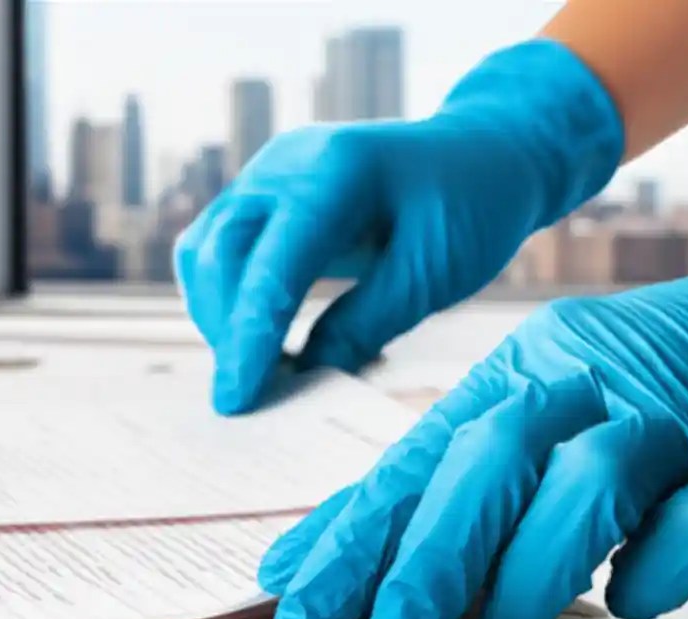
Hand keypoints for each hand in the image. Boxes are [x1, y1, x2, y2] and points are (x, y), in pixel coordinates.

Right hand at [174, 39, 623, 414]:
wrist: (483, 152)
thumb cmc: (472, 207)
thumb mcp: (434, 274)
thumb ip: (363, 325)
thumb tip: (297, 380)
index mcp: (337, 171)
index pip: (271, 264)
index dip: (249, 337)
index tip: (235, 399)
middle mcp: (285, 163)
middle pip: (218, 255)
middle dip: (227, 330)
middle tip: (253, 393)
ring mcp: (265, 172)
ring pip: (204, 252)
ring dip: (219, 316)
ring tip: (260, 365)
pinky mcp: (258, 193)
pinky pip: (215, 247)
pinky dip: (225, 297)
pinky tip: (259, 334)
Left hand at [258, 272, 687, 618]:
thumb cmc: (610, 394)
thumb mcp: (516, 416)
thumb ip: (426, 486)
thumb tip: (306, 559)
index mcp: (511, 374)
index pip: (417, 458)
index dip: (353, 533)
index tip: (296, 600)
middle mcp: (578, 387)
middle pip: (490, 456)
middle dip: (432, 555)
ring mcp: (663, 421)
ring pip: (591, 479)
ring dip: (537, 565)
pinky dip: (656, 568)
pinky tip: (622, 602)